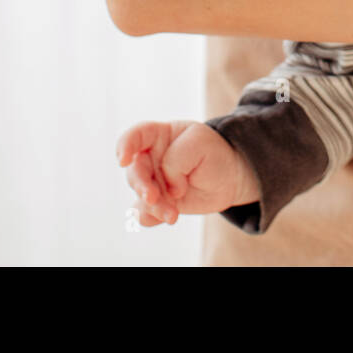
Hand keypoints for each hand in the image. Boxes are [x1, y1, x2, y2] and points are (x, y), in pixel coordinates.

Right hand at [116, 119, 260, 225]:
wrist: (228, 177)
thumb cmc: (212, 152)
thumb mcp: (200, 142)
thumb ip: (178, 158)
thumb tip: (168, 187)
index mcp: (158, 135)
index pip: (135, 136)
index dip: (125, 145)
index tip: (124, 160)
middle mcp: (150, 159)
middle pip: (135, 170)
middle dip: (141, 185)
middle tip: (152, 197)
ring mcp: (152, 181)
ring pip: (140, 195)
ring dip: (153, 205)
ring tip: (173, 214)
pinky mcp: (157, 202)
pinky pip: (145, 213)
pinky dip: (152, 218)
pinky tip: (167, 218)